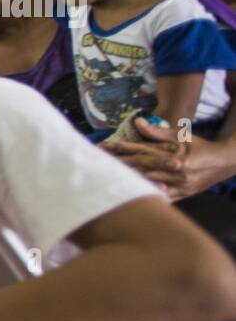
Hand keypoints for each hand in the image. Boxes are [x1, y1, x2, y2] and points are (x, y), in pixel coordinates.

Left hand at [102, 116, 235, 199]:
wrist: (226, 162)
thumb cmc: (202, 147)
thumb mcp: (183, 136)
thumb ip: (159, 132)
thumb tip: (138, 122)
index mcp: (175, 156)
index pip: (142, 151)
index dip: (122, 149)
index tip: (104, 146)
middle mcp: (175, 171)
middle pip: (141, 168)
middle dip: (119, 164)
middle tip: (97, 162)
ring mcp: (179, 185)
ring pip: (148, 183)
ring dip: (127, 180)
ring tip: (107, 177)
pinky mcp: (182, 195)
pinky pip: (161, 198)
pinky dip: (147, 197)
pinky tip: (130, 198)